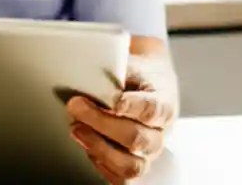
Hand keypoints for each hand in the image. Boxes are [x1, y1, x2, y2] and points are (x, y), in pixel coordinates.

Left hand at [67, 56, 177, 182]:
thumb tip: (91, 82)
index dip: (132, 107)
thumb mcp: (132, 67)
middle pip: (136, 138)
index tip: (114, 100)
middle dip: (101, 122)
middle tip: (76, 106)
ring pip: (130, 165)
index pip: (152, 110)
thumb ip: (116, 76)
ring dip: (98, 147)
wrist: (147, 85)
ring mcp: (148, 154)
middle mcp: (160, 134)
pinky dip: (101, 165)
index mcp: (165, 104)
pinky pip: (120, 179)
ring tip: (77, 129)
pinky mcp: (134, 165)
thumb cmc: (136, 77)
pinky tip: (86, 146)